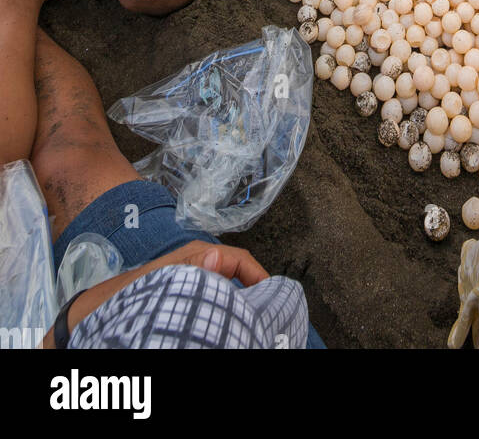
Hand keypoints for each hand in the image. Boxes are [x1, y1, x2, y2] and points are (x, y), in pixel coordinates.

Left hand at [52, 240, 269, 345]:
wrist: (100, 310)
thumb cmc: (131, 290)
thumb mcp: (163, 276)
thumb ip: (189, 267)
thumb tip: (215, 258)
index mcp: (199, 255)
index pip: (240, 259)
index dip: (259, 276)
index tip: (271, 298)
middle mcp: (200, 265)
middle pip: (238, 275)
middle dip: (252, 293)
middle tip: (262, 318)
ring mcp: (193, 281)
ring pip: (226, 291)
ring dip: (237, 307)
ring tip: (246, 326)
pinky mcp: (185, 298)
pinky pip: (212, 302)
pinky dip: (222, 314)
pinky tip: (222, 330)